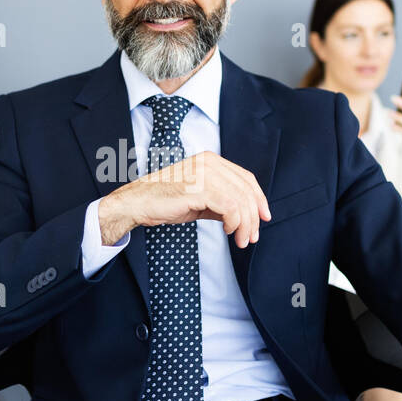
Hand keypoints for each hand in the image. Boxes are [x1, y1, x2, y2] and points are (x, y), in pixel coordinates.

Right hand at [97, 150, 271, 248]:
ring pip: (240, 200)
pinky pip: (229, 207)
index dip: (259, 199)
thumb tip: (245, 216)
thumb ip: (222, 202)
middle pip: (246, 190)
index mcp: (211, 160)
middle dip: (254, 217)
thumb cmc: (165, 201)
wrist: (137, 203)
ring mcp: (204, 173)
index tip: (264, 218)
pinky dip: (234, 222)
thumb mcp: (200, 199)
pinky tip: (228, 231)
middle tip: (252, 237)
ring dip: (245, 224)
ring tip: (241, 240)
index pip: (246, 178)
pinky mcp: (198, 188)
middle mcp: (210, 162)